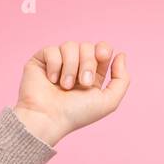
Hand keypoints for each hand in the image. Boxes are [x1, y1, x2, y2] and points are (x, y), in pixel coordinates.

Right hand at [13, 40, 129, 146]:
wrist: (48, 118)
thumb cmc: (76, 114)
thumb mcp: (108, 102)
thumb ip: (122, 80)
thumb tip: (121, 55)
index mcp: (92, 75)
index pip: (102, 50)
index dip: (103, 50)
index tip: (102, 56)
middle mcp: (76, 67)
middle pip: (88, 46)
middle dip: (88, 63)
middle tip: (83, 83)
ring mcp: (58, 62)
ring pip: (70, 45)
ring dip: (70, 67)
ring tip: (65, 86)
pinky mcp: (41, 60)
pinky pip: (52, 49)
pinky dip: (54, 65)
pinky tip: (51, 80)